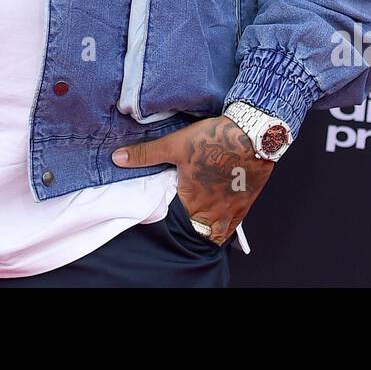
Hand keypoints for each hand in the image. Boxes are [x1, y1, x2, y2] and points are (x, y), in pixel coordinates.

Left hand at [111, 115, 274, 246]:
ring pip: (213, 233)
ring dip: (203, 230)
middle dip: (185, 226)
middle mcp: (209, 211)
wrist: (253, 136)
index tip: (162, 212)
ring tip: (195, 224)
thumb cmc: (214, 140)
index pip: (173, 220)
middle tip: (179, 217)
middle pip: (193, 229)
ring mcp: (229, 211)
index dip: (166, 217)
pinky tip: (218, 227)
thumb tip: (117, 158)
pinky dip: (223, 231)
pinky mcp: (244, 206)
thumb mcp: (175, 144)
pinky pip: (232, 228)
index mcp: (190, 199)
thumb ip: (146, 154)